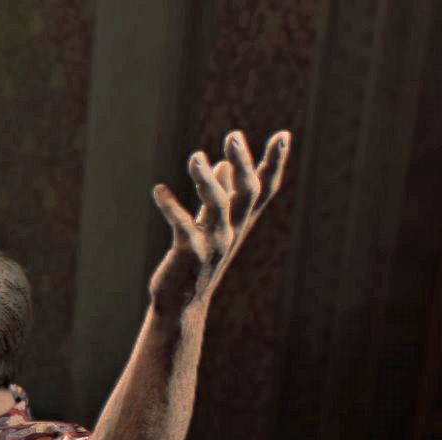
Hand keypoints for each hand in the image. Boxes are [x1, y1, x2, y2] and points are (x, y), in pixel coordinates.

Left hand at [148, 129, 290, 312]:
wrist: (181, 302)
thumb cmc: (197, 260)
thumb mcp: (212, 225)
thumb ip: (220, 195)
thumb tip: (222, 164)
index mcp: (240, 221)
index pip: (264, 189)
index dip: (274, 163)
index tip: (283, 135)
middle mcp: (232, 230)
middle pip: (247, 193)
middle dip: (245, 163)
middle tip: (234, 136)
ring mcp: (213, 243)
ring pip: (218, 206)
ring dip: (207, 180)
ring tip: (195, 157)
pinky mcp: (190, 253)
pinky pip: (182, 226)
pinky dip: (171, 207)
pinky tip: (158, 190)